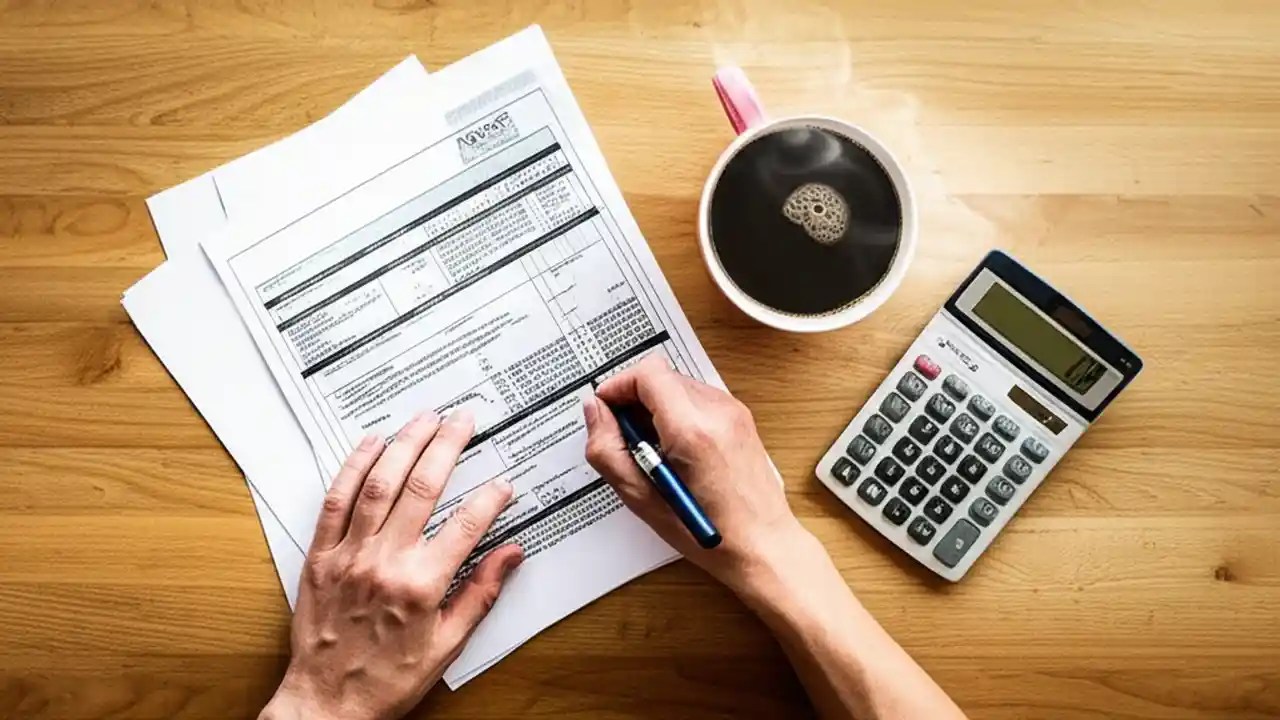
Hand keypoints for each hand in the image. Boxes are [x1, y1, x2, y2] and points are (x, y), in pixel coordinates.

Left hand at [260, 410, 523, 719]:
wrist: (325, 705)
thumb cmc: (386, 682)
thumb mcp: (447, 646)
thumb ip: (480, 594)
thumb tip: (510, 556)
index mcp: (421, 587)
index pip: (466, 525)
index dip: (489, 498)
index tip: (502, 482)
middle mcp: (385, 563)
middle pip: (423, 488)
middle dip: (448, 446)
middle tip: (463, 420)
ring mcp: (349, 556)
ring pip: (380, 484)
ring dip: (405, 445)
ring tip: (424, 419)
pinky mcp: (320, 557)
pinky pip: (336, 501)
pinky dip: (353, 467)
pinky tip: (370, 444)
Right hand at [582, 355, 815, 596]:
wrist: (762, 544)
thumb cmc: (710, 532)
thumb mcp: (642, 498)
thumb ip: (608, 450)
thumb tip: (595, 411)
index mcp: (691, 429)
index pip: (647, 373)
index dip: (618, 386)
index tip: (606, 408)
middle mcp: (717, 411)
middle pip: (661, 375)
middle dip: (635, 398)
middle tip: (626, 437)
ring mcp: (733, 412)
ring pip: (678, 384)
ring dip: (656, 406)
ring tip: (652, 449)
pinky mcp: (740, 418)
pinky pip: (697, 398)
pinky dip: (677, 413)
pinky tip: (675, 450)